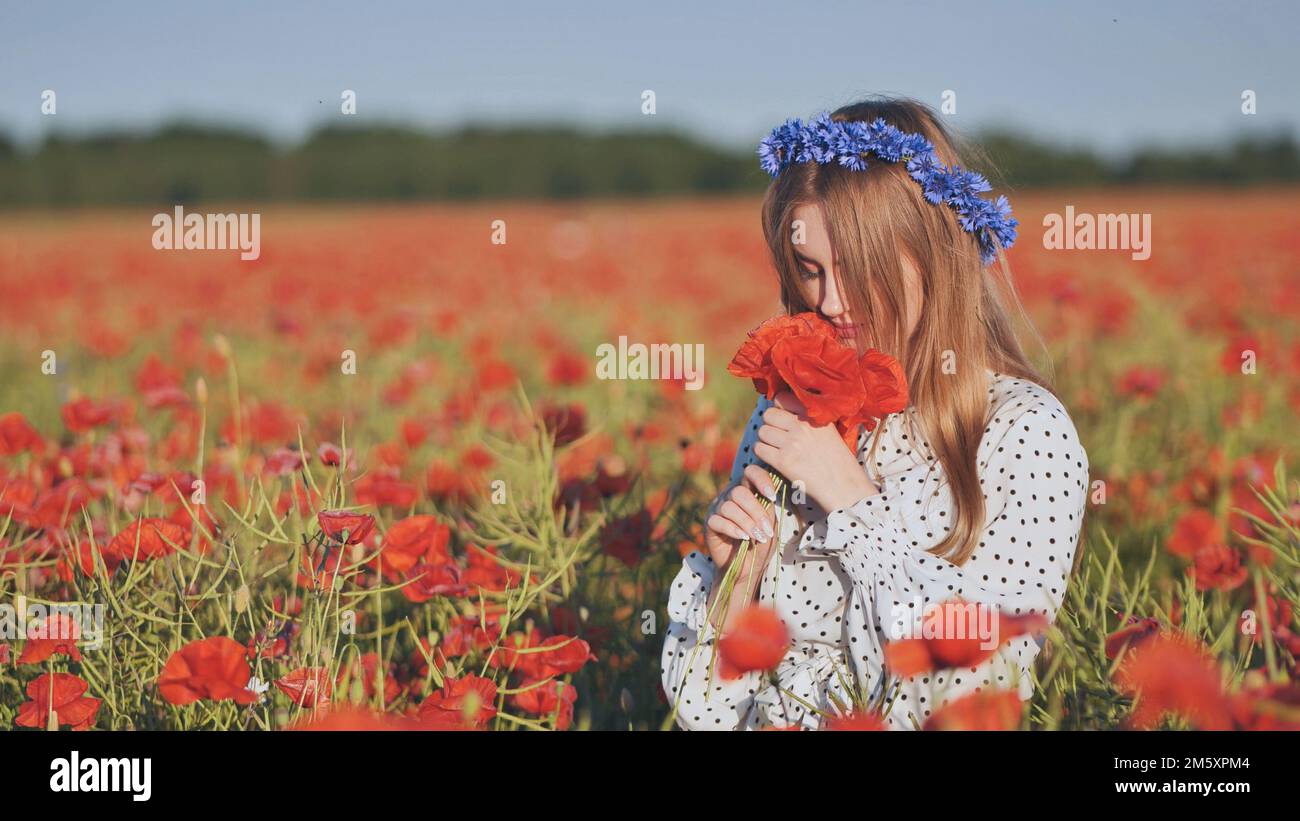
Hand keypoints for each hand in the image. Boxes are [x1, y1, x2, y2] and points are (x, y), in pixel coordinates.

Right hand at [704, 463, 780, 578]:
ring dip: (747, 523)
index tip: (772, 495)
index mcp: (747, 489)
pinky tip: (744, 538)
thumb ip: (768, 508)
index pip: (750, 472)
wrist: (748, 567)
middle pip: (739, 492)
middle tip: (766, 530)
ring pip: (729, 507)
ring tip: (758, 537)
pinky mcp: (709, 523)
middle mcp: (730, 495)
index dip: (761, 479)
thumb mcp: (770, 524)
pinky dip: (733, 530)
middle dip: (756, 511)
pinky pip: (718, 521)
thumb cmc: (761, 542)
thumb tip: (769, 496)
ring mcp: (717, 508)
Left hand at [752, 391, 878, 512]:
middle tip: (778, 435)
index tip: (783, 417)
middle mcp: (801, 426)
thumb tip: (783, 410)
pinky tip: (774, 458)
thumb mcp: (828, 430)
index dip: (779, 408)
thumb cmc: (837, 459)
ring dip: (766, 440)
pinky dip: (763, 453)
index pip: (782, 398)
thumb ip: (808, 418)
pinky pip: (760, 449)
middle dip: (770, 424)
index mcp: (813, 415)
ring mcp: (791, 443)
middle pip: (768, 415)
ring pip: (762, 432)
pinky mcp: (783, 461)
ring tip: (777, 447)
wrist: (843, 485)